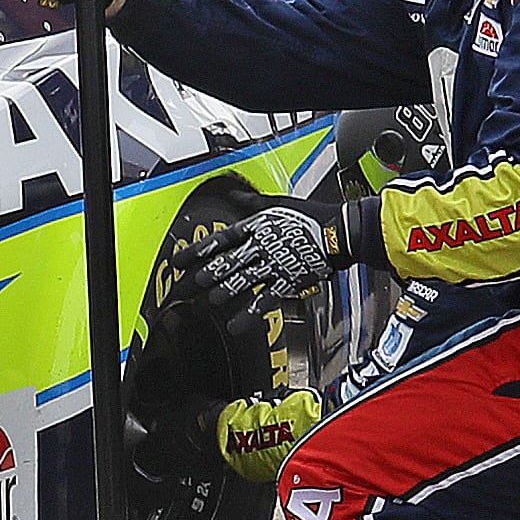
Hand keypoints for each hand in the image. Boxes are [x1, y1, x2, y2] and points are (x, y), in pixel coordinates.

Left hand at [146, 202, 348, 420]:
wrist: (340, 232)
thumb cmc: (312, 216)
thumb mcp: (278, 203)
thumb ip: (252, 203)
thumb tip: (233, 194)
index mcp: (256, 227)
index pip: (220, 240)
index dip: (197, 251)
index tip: (179, 260)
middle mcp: (261, 247)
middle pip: (228, 262)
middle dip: (206, 274)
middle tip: (188, 285)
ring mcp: (274, 265)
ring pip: (243, 280)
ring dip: (225, 291)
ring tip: (210, 301)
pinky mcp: (288, 281)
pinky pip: (265, 300)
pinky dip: (249, 314)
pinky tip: (235, 326)